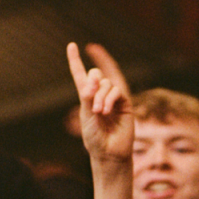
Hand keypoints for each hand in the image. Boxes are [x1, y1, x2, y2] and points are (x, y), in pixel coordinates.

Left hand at [67, 42, 132, 164]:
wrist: (109, 153)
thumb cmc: (95, 138)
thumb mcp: (86, 116)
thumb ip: (88, 97)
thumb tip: (94, 80)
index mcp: (86, 98)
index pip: (80, 75)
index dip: (75, 60)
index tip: (72, 45)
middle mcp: (100, 95)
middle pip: (96, 73)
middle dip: (92, 79)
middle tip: (89, 95)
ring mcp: (113, 98)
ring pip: (106, 83)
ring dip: (101, 96)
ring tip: (98, 112)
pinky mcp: (125, 103)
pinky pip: (117, 90)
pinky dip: (110, 98)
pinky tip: (106, 110)